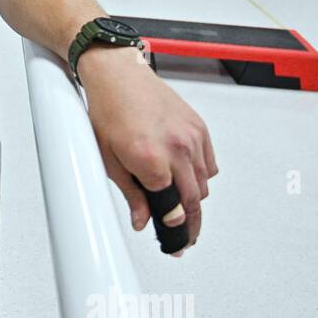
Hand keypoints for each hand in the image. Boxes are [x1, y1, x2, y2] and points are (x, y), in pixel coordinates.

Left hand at [77, 47, 217, 254]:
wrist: (118, 74)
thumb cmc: (108, 110)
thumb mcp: (109, 159)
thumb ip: (131, 194)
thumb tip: (143, 220)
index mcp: (151, 159)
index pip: (172, 208)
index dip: (174, 228)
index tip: (175, 242)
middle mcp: (177, 148)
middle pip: (194, 199)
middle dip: (191, 223)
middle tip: (185, 239)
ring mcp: (192, 137)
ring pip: (205, 183)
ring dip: (196, 200)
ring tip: (184, 211)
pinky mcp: (200, 128)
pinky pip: (210, 164)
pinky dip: (202, 177)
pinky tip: (188, 181)